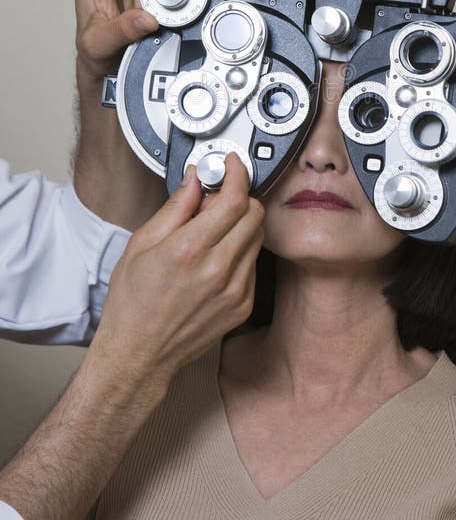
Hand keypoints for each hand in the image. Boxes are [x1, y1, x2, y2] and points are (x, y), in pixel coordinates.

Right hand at [86, 153, 263, 395]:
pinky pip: (254, 264)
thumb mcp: (142, 244)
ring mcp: (235, 291)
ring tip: (212, 234)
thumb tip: (196, 178)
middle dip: (240, 198)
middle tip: (217, 200)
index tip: (233, 165)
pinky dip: (240, 252)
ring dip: (241, 225)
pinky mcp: (243, 306)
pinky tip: (215, 259)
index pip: (234, 199)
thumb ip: (176, 207)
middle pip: (254, 214)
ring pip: (257, 237)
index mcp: (189, 250)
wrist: (139, 354)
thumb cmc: (133, 302)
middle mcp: (218, 270)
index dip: (238, 174)